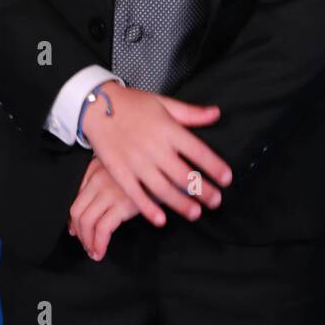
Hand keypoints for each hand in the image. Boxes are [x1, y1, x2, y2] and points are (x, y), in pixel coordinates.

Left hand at [68, 156, 141, 260]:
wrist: (170, 168)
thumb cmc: (148, 171)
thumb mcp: (122, 168)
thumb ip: (107, 180)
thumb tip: (93, 209)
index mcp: (96, 169)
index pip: (75, 197)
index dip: (73, 218)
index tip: (76, 229)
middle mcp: (99, 179)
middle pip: (77, 211)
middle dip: (79, 232)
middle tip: (85, 243)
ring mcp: (109, 192)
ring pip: (86, 221)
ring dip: (87, 241)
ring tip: (93, 251)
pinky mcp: (122, 205)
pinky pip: (102, 229)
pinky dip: (98, 243)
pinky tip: (100, 251)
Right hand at [79, 81, 231, 227]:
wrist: (96, 106)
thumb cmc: (133, 104)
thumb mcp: (164, 103)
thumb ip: (191, 113)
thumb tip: (217, 114)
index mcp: (169, 129)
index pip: (198, 151)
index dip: (215, 166)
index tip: (227, 178)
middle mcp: (154, 147)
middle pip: (184, 174)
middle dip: (203, 190)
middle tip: (216, 201)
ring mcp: (136, 161)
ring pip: (162, 189)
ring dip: (180, 204)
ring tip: (195, 214)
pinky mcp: (119, 172)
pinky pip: (136, 194)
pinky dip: (148, 209)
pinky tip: (161, 221)